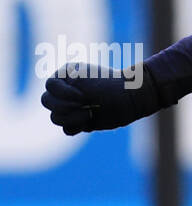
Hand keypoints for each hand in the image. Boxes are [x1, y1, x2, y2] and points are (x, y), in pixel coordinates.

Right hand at [40, 63, 160, 135]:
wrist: (130, 99)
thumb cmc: (109, 86)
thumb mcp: (85, 81)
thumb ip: (63, 90)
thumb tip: (51, 107)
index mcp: (66, 76)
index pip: (49, 86)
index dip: (63, 93)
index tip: (82, 95)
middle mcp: (66, 91)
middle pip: (46, 102)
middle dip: (64, 106)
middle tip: (84, 105)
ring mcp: (71, 107)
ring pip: (55, 118)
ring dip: (72, 118)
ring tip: (90, 113)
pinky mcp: (79, 121)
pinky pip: (66, 129)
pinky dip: (76, 126)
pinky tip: (90, 120)